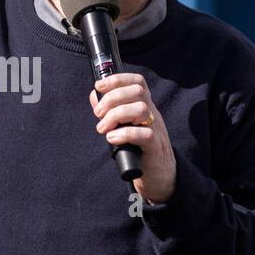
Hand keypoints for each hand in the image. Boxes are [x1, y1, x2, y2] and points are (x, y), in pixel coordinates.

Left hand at [90, 72, 175, 203]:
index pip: (137, 82)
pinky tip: (112, 138)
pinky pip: (144, 134)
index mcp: (145, 106)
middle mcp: (152, 114)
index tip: (99, 86)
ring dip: (116, 115)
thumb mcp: (125, 125)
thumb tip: (94, 95)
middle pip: (137, 91)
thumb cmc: (140, 149)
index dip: (118, 79)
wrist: (160, 175)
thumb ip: (110, 110)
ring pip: (141, 109)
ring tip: (103, 128)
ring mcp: (156, 129)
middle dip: (112, 99)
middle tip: (98, 114)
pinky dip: (124, 134)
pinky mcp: (155, 147)